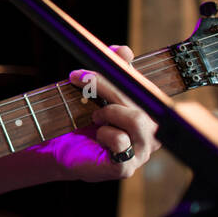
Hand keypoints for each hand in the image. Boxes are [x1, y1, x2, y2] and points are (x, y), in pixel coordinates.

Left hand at [41, 45, 161, 181]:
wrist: (63, 151)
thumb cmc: (84, 122)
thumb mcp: (97, 94)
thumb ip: (113, 72)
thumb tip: (123, 49)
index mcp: (151, 113)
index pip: (146, 86)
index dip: (127, 69)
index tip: (108, 53)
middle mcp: (154, 133)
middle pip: (139, 100)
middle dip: (105, 85)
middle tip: (78, 77)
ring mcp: (143, 152)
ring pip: (137, 120)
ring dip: (109, 112)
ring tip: (96, 117)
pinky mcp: (126, 167)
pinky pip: (121, 141)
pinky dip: (106, 133)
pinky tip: (98, 136)